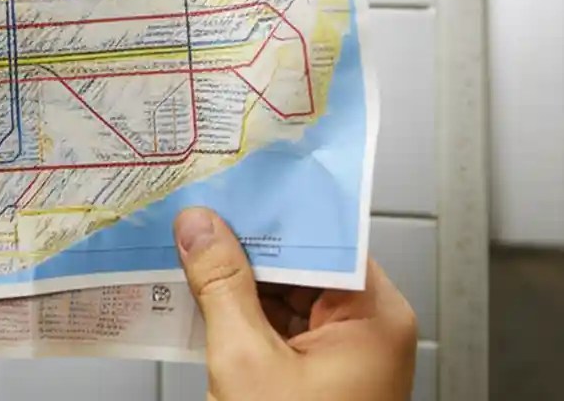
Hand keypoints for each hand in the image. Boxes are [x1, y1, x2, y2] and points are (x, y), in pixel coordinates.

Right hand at [174, 208, 417, 400]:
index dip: (272, 211)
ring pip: (287, 295)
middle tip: (196, 218)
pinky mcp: (320, 375)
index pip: (323, 238)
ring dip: (238, 281)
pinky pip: (281, 327)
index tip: (228, 188)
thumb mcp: (245, 361)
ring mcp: (346, 355)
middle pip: (303, 264)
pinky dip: (243, 316)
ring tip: (188, 253)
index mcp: (375, 316)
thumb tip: (200, 227)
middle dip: (246, 245)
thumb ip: (220, 285)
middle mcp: (370, 329)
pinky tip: (202, 300)